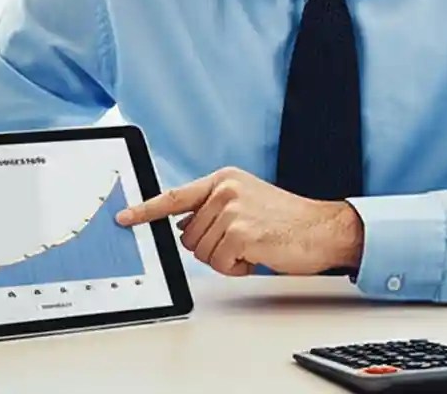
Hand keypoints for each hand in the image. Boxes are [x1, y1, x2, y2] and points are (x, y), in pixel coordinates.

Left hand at [115, 167, 363, 276]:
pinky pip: (219, 263)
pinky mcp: (241, 232)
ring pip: (201, 252)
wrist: (323, 229)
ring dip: (225, 259)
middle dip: (211, 247)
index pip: (174, 196)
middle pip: (187, 236)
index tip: (123, 217)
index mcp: (223, 180)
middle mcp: (224, 190)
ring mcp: (232, 210)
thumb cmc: (286, 221)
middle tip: (242, 242)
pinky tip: (258, 255)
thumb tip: (182, 228)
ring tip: (253, 246)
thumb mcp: (245, 203)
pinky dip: (236, 268)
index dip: (145, 210)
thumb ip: (211, 210)